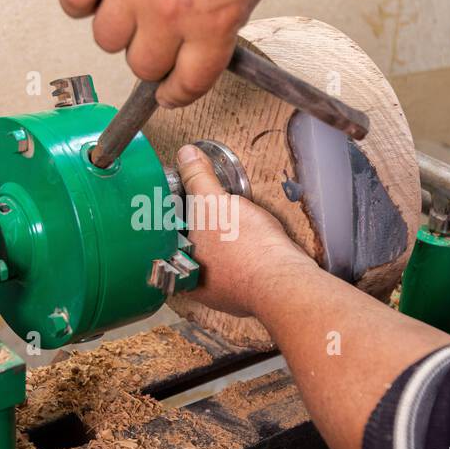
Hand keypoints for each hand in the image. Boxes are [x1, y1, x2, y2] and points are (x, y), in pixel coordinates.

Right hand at [58, 0, 299, 107]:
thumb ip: (220, 22)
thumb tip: (198, 46)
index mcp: (214, 22)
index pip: (187, 85)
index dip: (178, 92)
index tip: (171, 91)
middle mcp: (171, 9)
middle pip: (142, 64)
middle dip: (151, 54)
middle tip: (156, 35)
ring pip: (106, 37)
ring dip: (117, 28)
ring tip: (130, 5)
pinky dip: (80, 0)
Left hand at [175, 144, 313, 317]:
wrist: (284, 277)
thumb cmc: (244, 247)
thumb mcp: (213, 201)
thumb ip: (197, 177)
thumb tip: (186, 155)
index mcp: (179, 265)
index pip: (165, 239)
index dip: (172, 220)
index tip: (179, 206)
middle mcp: (197, 285)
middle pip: (190, 249)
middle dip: (196, 230)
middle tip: (202, 211)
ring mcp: (223, 293)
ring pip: (215, 261)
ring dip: (220, 244)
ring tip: (225, 223)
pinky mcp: (247, 293)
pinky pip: (239, 269)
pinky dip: (241, 255)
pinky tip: (246, 241)